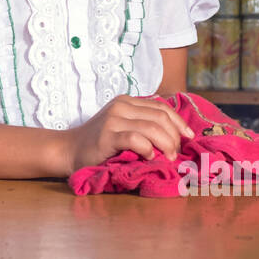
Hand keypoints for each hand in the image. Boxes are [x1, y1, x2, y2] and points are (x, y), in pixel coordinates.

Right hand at [62, 95, 193, 173]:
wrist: (70, 150)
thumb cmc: (99, 143)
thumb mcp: (122, 125)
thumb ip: (142, 124)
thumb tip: (175, 135)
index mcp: (127, 101)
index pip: (161, 106)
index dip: (179, 122)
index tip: (189, 137)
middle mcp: (121, 106)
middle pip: (160, 116)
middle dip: (174, 136)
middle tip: (175, 153)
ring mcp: (113, 119)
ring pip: (152, 127)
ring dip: (166, 144)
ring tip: (168, 157)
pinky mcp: (107, 135)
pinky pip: (136, 139)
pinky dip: (147, 149)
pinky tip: (149, 157)